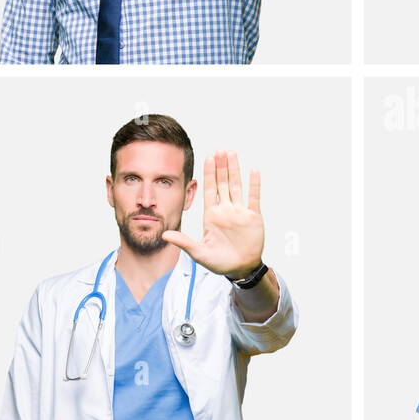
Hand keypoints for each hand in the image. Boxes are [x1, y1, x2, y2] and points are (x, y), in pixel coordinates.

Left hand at [162, 150, 264, 277]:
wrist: (240, 269)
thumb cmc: (219, 262)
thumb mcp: (199, 253)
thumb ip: (184, 242)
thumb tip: (164, 235)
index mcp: (211, 214)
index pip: (209, 189)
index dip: (208, 173)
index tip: (207, 158)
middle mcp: (225, 209)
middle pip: (222, 183)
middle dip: (220, 166)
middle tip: (219, 150)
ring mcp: (239, 212)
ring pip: (237, 186)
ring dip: (235, 170)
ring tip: (232, 153)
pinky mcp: (253, 217)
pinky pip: (253, 197)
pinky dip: (254, 184)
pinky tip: (253, 170)